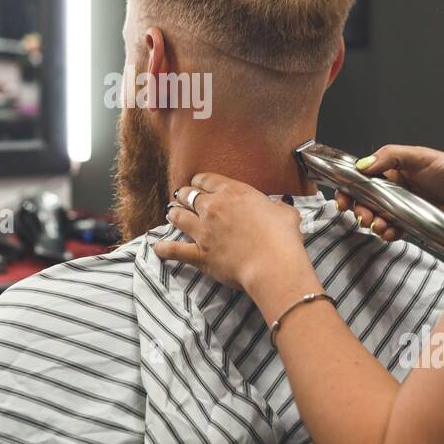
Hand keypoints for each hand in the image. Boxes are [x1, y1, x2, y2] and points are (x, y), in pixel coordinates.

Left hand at [153, 173, 315, 300]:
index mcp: (233, 193)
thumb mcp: (286, 213)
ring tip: (171, 212)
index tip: (199, 184)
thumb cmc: (283, 238)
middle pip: (189, 195)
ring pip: (179, 216)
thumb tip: (279, 207)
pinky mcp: (199, 254)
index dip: (200, 181)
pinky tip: (157, 248)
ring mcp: (203, 231)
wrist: (272, 264)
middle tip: (183, 197)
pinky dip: (164, 249)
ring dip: (174, 213)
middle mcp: (213, 208)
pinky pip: (175, 250)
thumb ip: (277, 207)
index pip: (207, 179)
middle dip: (185, 195)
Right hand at [336, 144, 443, 240]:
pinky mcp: (412, 225)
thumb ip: (390, 156)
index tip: (342, 195)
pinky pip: (392, 231)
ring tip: (377, 224)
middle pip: (366, 200)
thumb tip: (362, 165)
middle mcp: (395, 189)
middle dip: (359, 208)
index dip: (350, 186)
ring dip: (372, 222)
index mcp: (394, 170)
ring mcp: (403, 208)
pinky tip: (388, 232)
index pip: (363, 177)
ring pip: (377, 217)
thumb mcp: (421, 157)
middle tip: (361, 213)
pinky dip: (386, 233)